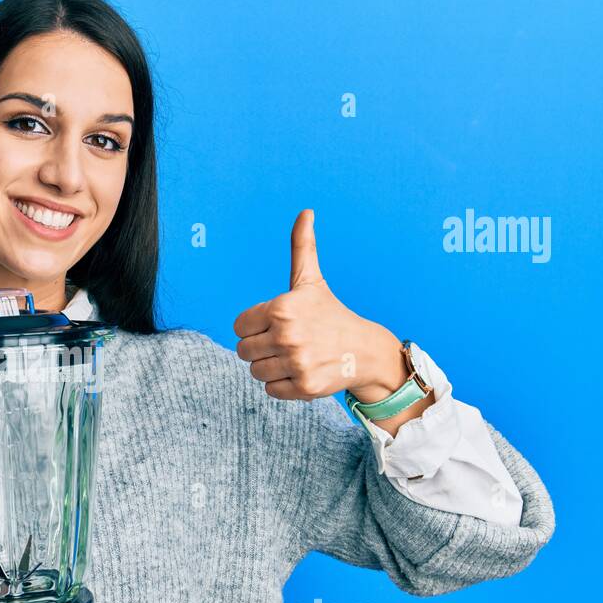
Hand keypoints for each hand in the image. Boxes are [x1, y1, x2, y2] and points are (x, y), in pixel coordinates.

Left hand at [233, 209, 406, 402]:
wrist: (364, 350)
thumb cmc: (330, 313)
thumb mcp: (311, 281)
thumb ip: (301, 247)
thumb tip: (306, 212)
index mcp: (281, 308)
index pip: (239, 327)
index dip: (254, 327)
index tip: (276, 325)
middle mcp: (287, 335)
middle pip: (243, 351)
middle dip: (261, 348)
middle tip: (287, 342)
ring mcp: (296, 362)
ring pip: (255, 372)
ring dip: (272, 367)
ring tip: (295, 356)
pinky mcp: (304, 386)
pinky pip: (270, 390)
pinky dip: (283, 385)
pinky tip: (302, 371)